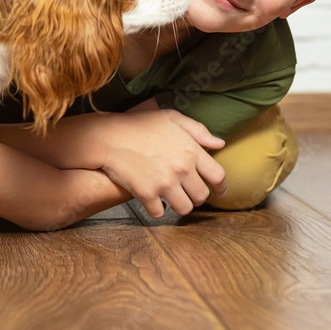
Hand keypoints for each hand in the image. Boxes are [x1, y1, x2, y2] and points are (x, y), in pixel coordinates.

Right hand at [99, 108, 226, 217]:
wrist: (108, 136)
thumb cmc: (139, 124)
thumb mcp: (171, 118)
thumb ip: (198, 130)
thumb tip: (219, 143)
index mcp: (191, 150)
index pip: (218, 175)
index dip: (222, 187)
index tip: (219, 193)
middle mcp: (181, 169)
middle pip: (201, 196)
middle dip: (196, 196)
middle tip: (188, 193)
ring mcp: (164, 183)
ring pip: (184, 208)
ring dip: (179, 205)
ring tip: (172, 198)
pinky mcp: (146, 194)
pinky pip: (159, 212)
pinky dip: (157, 209)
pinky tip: (153, 201)